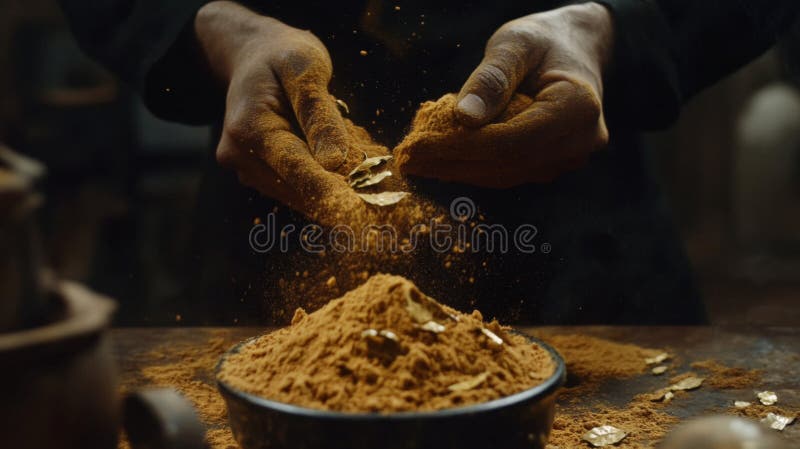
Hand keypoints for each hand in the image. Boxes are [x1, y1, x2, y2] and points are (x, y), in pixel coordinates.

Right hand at [195, 1, 363, 221]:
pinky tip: (354, 180)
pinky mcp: (261, 176)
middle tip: (388, 206)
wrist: (253, 57)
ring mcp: (247, 170)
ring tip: (375, 189)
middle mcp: (240, 157)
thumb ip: (319, 113)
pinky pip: (299, 189)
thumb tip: (333, 162)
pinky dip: (327, 186)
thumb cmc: (282, 56)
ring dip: (337, 194)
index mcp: (249, 128)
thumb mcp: (305, 68)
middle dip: (342, 196)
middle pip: (299, 189)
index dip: (332, 192)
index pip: (297, 168)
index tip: (364, 211)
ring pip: (301, 195)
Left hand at [398, 3, 612, 187]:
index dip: (464, 147)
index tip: (420, 145)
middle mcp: (580, 142)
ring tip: (417, 162)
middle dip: (454, 163)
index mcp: (577, 108)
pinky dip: (474, 166)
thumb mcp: (516, 43)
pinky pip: (510, 171)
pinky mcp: (553, 164)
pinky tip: (441, 161)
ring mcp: (570, 158)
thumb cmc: (545, 40)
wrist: (578, 49)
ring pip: (506, 174)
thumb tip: (463, 118)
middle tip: (407, 158)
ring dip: (459, 170)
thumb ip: (491, 78)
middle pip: (507, 164)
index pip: (512, 142)